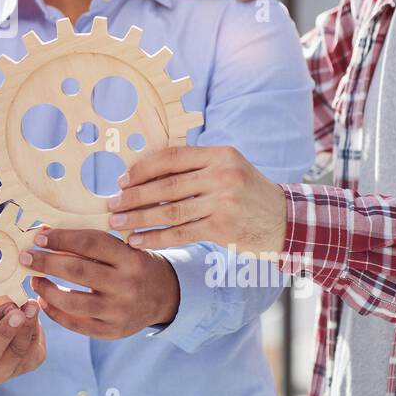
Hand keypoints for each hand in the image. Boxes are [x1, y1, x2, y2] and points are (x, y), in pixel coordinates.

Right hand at [0, 294, 44, 382]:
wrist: (1, 328)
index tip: (2, 305)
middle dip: (5, 331)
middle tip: (17, 312)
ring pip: (14, 355)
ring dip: (25, 330)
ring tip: (31, 308)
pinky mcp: (22, 370)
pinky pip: (31, 355)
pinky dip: (35, 334)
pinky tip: (35, 317)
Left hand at [20, 229, 178, 337]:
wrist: (164, 296)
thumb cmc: (133, 264)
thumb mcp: (120, 248)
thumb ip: (87, 242)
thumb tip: (45, 233)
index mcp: (130, 258)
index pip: (90, 243)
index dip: (62, 238)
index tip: (39, 236)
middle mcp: (127, 285)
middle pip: (78, 272)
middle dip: (46, 263)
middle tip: (26, 257)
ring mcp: (120, 311)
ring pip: (74, 302)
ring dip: (47, 290)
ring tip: (34, 279)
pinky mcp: (112, 331)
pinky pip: (77, 324)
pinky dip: (56, 313)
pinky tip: (44, 300)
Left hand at [107, 145, 288, 256]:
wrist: (285, 221)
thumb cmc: (248, 193)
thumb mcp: (228, 169)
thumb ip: (195, 167)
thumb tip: (144, 173)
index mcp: (220, 154)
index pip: (172, 158)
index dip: (143, 169)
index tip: (122, 180)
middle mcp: (222, 175)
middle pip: (166, 186)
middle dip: (134, 196)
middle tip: (111, 205)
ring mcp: (224, 202)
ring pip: (170, 211)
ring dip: (139, 218)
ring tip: (118, 223)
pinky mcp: (223, 228)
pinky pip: (181, 233)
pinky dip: (155, 238)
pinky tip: (137, 241)